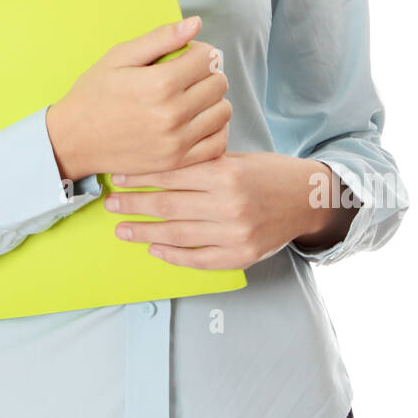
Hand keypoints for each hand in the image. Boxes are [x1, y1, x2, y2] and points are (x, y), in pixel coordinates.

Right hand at [45, 16, 230, 182]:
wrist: (73, 140)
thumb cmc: (94, 94)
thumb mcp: (119, 57)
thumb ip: (160, 38)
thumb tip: (195, 23)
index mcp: (160, 83)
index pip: (208, 58)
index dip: (200, 51)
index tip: (186, 55)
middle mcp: (173, 113)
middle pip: (219, 84)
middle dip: (208, 74)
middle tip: (188, 76)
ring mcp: (177, 141)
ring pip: (223, 112)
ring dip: (213, 100)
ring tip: (192, 98)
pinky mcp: (177, 161)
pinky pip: (218, 143)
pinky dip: (214, 129)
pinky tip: (197, 121)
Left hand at [104, 152, 358, 269]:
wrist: (307, 199)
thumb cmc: (267, 173)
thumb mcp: (236, 158)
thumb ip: (201, 163)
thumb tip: (153, 163)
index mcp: (225, 173)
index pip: (171, 174)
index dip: (140, 177)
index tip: (117, 176)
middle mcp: (229, 204)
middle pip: (168, 206)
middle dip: (134, 205)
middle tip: (110, 204)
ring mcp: (235, 234)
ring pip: (178, 235)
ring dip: (145, 233)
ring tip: (123, 230)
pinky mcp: (242, 256)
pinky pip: (199, 260)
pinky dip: (174, 256)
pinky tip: (154, 249)